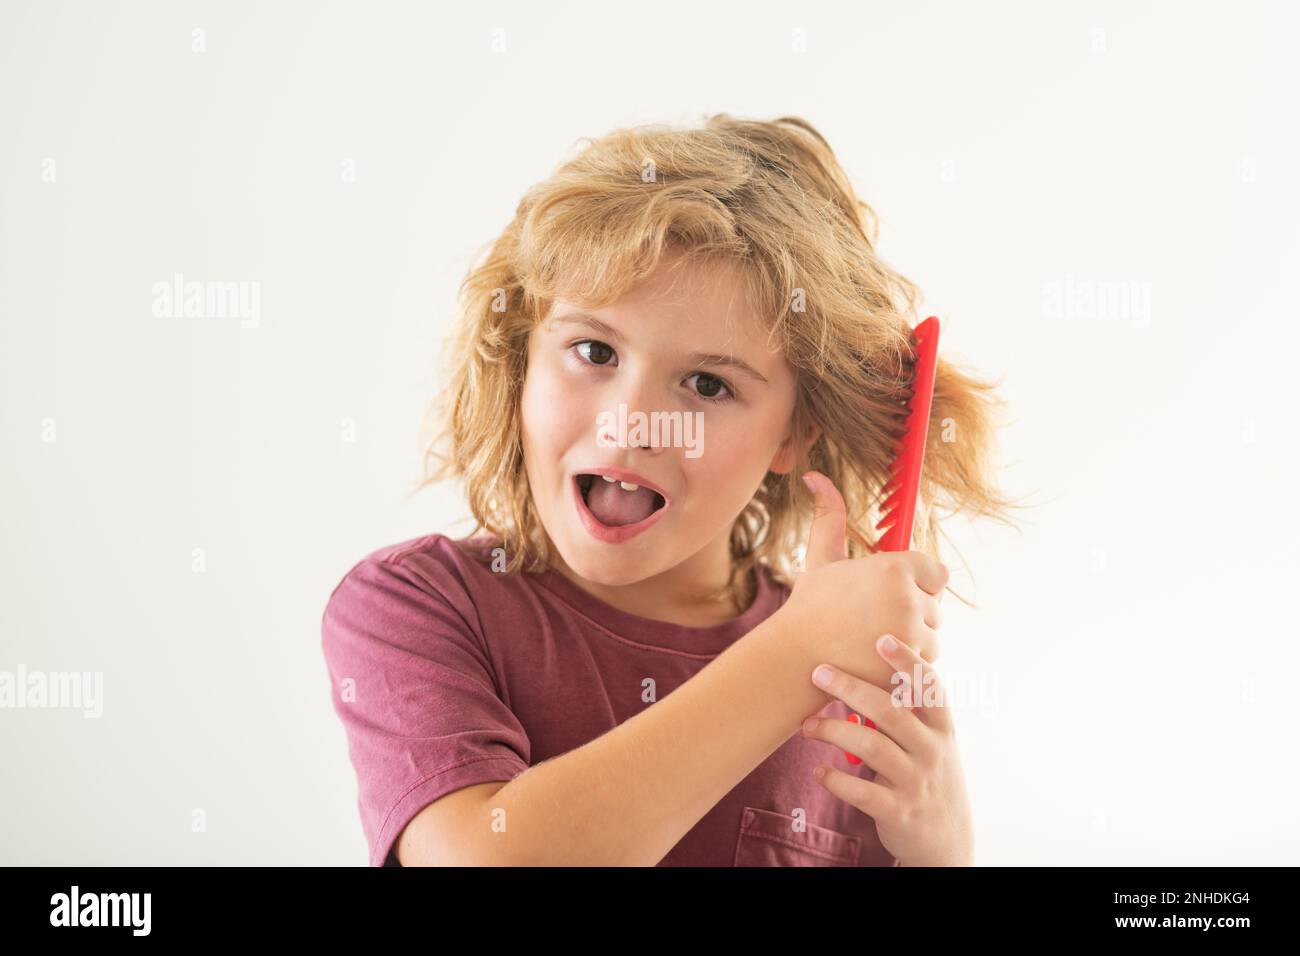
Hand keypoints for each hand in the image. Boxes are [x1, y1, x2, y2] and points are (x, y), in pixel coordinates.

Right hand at [783, 470, 948, 693]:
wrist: (794, 659)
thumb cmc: (809, 607)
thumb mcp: (821, 558)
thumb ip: (829, 516)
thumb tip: (814, 475)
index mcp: (894, 567)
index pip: (937, 573)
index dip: (918, 584)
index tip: (889, 596)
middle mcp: (907, 597)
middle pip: (935, 608)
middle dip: (912, 617)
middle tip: (872, 624)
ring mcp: (909, 634)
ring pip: (932, 639)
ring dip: (911, 644)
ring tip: (872, 644)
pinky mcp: (907, 666)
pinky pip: (924, 665)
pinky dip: (906, 668)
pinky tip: (876, 662)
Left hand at [802, 633, 973, 866]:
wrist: (947, 840)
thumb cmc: (928, 775)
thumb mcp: (932, 741)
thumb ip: (910, 709)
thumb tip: (870, 661)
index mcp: (942, 728)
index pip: (929, 688)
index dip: (908, 662)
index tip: (882, 638)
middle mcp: (932, 751)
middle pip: (892, 712)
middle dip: (853, 688)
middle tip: (819, 672)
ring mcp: (916, 782)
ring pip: (873, 747)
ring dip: (834, 730)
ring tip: (806, 725)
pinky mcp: (899, 812)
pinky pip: (863, 792)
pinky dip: (837, 780)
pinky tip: (818, 771)